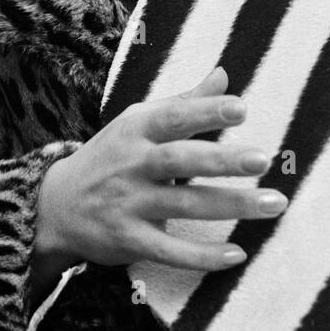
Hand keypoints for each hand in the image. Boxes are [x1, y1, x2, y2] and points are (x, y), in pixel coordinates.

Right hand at [34, 66, 284, 274]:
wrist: (56, 206)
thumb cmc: (111, 156)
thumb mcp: (137, 122)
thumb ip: (184, 102)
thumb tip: (224, 74)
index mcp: (136, 130)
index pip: (172, 117)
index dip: (205, 111)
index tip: (241, 108)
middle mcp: (132, 164)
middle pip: (179, 159)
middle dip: (222, 159)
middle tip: (264, 159)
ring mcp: (129, 204)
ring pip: (184, 205)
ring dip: (231, 205)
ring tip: (274, 203)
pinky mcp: (128, 241)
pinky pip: (170, 251)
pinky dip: (203, 256)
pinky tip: (237, 254)